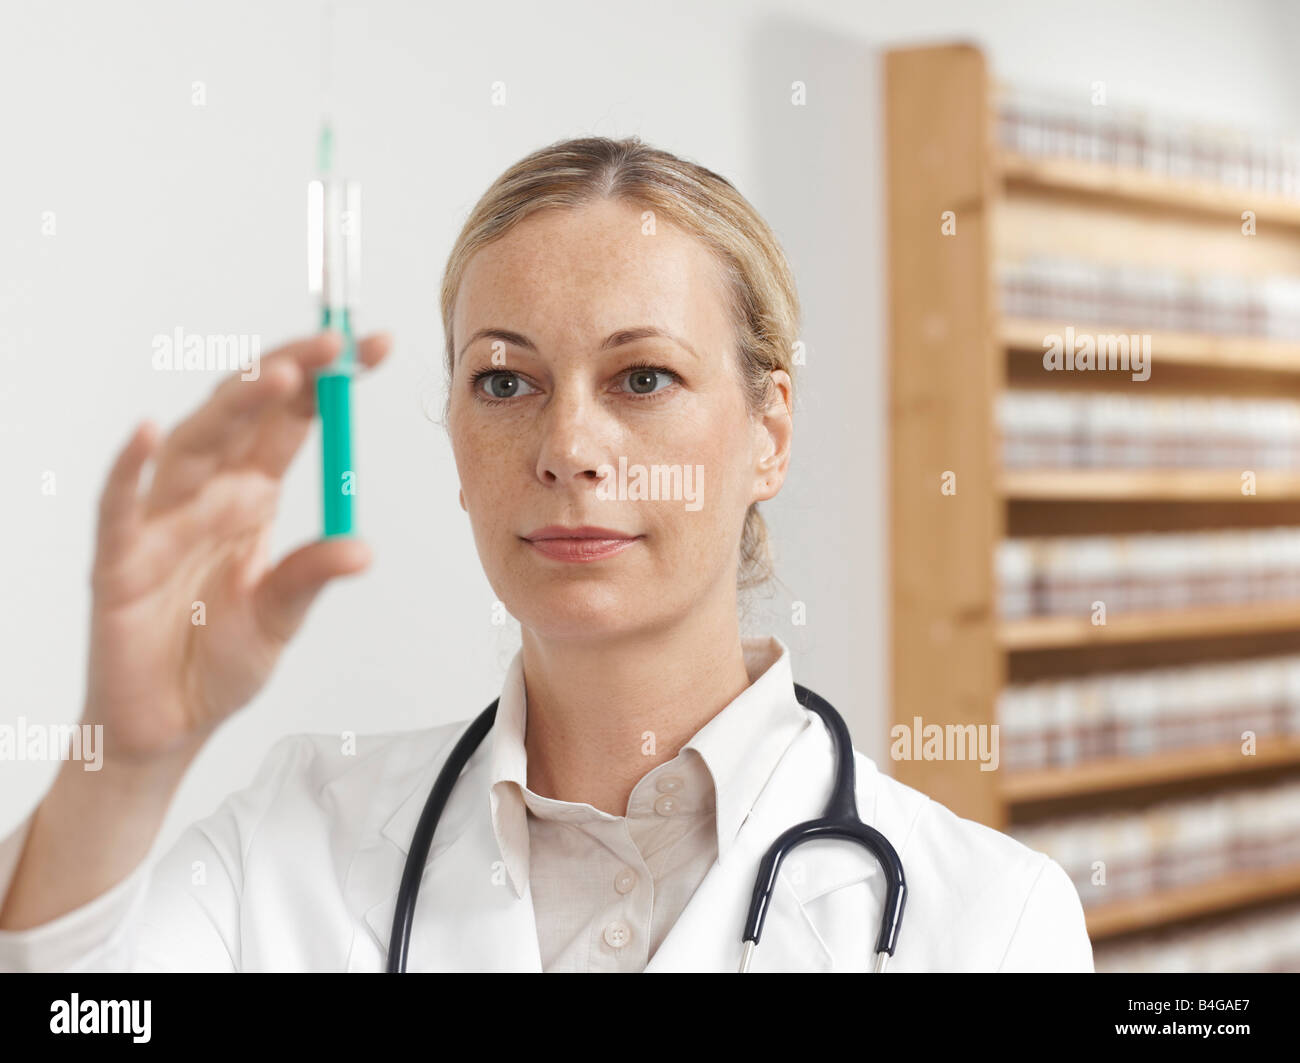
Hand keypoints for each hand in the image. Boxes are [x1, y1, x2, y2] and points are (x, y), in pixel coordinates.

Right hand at [82, 330, 391, 763]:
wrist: (168, 725)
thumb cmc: (218, 660)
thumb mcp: (281, 616)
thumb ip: (310, 576)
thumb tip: (361, 549)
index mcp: (250, 497)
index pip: (292, 423)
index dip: (328, 383)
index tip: (373, 348)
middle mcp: (205, 495)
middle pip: (244, 415)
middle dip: (289, 373)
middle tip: (333, 345)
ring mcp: (159, 522)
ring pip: (194, 446)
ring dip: (235, 407)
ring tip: (281, 377)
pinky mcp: (118, 560)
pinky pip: (120, 506)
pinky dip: (129, 469)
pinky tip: (149, 432)